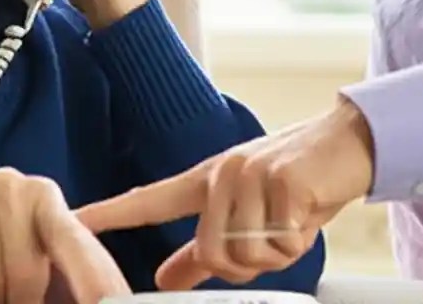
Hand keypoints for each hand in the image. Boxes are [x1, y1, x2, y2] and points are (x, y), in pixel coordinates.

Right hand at [0, 168, 129, 303]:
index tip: (113, 302)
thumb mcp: (34, 251)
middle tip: (10, 297)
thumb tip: (106, 302)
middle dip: (20, 298)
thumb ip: (67, 274)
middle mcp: (10, 187)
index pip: (76, 244)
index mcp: (45, 198)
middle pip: (25, 272)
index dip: (95, 278)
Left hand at [76, 98, 375, 289]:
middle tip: (274, 238)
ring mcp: (249, 176)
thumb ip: (203, 249)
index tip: (73, 222)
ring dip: (277, 252)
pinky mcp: (280, 183)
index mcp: (207, 179)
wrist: (349, 142)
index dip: (110, 214)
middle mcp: (221, 175)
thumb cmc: (299, 181)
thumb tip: (165, 280)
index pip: (150, 199)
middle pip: (213, 253)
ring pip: (246, 254)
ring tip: (292, 220)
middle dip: (247, 264)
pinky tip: (307, 213)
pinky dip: (299, 241)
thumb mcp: (249, 212)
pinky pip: (281, 243)